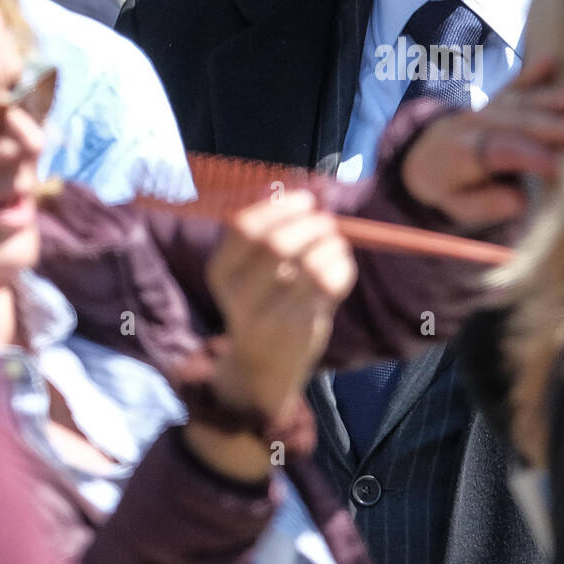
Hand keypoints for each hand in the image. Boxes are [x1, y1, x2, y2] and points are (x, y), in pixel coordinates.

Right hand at [205, 190, 356, 420]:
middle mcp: (237, 294)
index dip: (281, 207)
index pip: (244, 227)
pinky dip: (343, 267)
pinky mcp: (296, 330)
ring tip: (336, 244)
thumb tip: (311, 195)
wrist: (260, 368)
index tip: (307, 200)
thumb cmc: (262, 304)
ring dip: (331, 245)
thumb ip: (272, 236)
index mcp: (220, 271)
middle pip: (277, 244)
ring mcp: (266, 316)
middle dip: (311, 224)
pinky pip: (329, 286)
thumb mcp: (250, 272)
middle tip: (328, 222)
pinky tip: (341, 266)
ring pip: (310, 266)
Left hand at [400, 56, 563, 228]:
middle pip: (515, 123)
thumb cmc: (450, 186)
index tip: (559, 166)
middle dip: (551, 126)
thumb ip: (488, 204)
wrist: (422, 155)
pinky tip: (553, 61)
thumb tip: (521, 200)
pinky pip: (513, 82)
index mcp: (462, 153)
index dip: (530, 158)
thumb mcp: (459, 207)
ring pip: (520, 101)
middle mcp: (472, 124)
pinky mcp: (493, 96)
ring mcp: (484, 106)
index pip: (501, 152)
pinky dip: (533, 72)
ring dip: (551, 99)